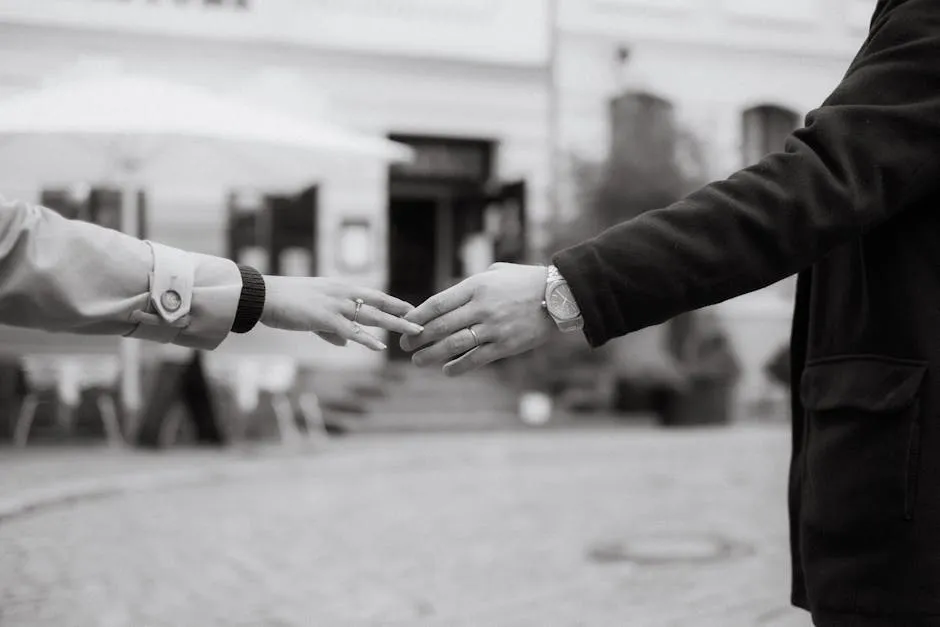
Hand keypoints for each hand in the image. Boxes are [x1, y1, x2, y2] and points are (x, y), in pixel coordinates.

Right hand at [260, 276, 423, 350]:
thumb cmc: (285, 303)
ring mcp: (334, 304)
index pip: (372, 294)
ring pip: (372, 316)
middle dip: (402, 312)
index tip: (410, 308)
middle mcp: (342, 293)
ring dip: (395, 324)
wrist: (263, 295)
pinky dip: (366, 338)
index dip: (392, 302)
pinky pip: (351, 330)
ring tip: (414, 332)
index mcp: (339, 288)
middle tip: (422, 319)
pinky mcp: (324, 318)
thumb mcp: (312, 313)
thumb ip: (331, 328)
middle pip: (379, 302)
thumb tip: (346, 342)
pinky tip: (380, 346)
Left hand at [400, 263, 556, 375]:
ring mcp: (494, 328)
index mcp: (476, 286)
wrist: (560, 296)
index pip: (438, 303)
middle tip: (405, 346)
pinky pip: (476, 359)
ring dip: (432, 355)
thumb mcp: (495, 272)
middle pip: (440, 326)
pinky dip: (458, 367)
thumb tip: (447, 300)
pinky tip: (446, 370)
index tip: (405, 324)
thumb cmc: (524, 281)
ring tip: (418, 360)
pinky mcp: (506, 345)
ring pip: (454, 345)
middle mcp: (482, 307)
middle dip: (418, 338)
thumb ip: (470, 285)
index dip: (417, 316)